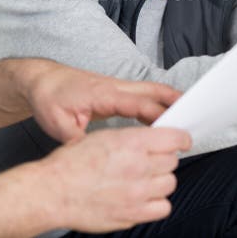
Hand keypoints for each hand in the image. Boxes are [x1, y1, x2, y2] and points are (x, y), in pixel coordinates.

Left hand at [24, 61, 181, 141]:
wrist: (41, 80)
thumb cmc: (49, 99)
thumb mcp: (57, 124)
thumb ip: (78, 140)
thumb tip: (94, 156)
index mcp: (104, 94)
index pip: (139, 103)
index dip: (159, 115)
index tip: (175, 128)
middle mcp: (114, 86)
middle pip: (152, 90)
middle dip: (175, 101)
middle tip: (196, 113)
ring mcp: (116, 87)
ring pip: (150, 90)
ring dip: (169, 100)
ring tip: (189, 115)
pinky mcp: (115, 91)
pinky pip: (142, 95)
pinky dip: (156, 103)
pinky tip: (164, 117)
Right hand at [39, 127, 190, 231]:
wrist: (53, 191)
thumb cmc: (71, 163)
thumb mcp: (103, 136)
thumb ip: (133, 138)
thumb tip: (155, 140)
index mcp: (132, 143)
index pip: (175, 139)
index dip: (181, 139)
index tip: (181, 142)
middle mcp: (138, 167)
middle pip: (172, 162)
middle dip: (164, 159)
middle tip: (151, 160)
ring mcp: (137, 193)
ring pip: (170, 184)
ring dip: (160, 180)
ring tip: (144, 179)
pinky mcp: (132, 214)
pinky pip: (163, 208)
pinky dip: (157, 203)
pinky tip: (144, 197)